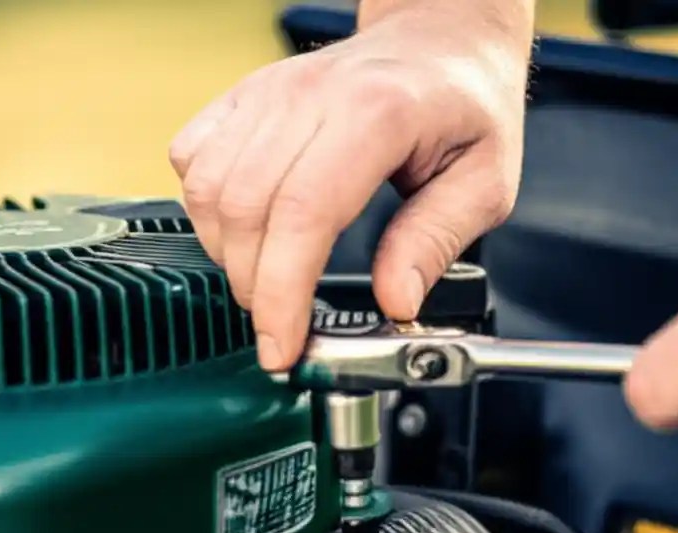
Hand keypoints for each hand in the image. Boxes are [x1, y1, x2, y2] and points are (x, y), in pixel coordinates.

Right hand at [168, 0, 531, 369]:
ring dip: (225, 253)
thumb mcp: (486, 181)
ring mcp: (269, 92)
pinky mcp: (243, 95)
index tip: (282, 345)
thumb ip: (436, 241)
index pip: (304, 214)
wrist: (438, 41)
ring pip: (207, 188)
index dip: (282, 292)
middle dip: (254, 288)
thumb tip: (395, 301)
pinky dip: (203, 209)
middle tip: (282, 325)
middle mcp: (311, 96)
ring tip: (266, 280)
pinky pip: (191, 157)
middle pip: (245, 209)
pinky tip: (242, 230)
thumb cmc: (464, 104)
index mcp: (377, 114)